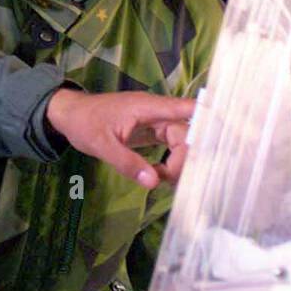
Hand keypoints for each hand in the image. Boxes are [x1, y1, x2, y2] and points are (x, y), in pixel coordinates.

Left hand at [44, 89, 195, 188]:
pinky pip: (170, 144)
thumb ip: (127, 162)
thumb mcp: (102, 145)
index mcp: (149, 108)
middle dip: (185, 157)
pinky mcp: (150, 131)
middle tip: (169, 180)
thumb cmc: (84, 124)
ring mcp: (154, 121)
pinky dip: (170, 161)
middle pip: (186, 133)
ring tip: (163, 179)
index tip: (222, 142)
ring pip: (180, 141)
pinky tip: (159, 175)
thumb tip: (153, 182)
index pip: (187, 109)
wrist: (68, 115)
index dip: (208, 121)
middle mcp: (157, 113)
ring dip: (177, 161)